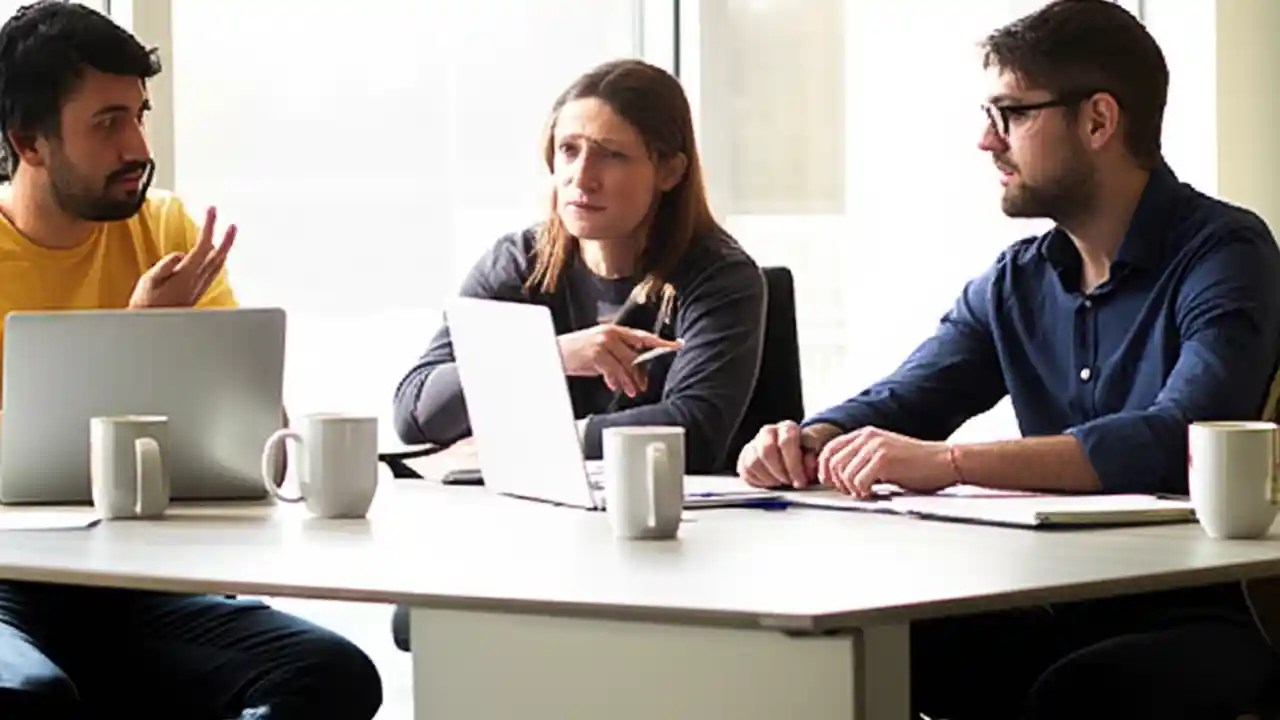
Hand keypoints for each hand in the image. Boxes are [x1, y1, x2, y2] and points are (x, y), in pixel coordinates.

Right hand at [129, 206, 235, 308]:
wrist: (151, 327)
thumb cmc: (146, 304)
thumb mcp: (150, 280)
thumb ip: (166, 265)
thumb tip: (180, 255)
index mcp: (187, 275)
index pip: (203, 246)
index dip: (209, 226)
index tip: (212, 210)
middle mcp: (198, 281)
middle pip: (217, 256)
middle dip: (226, 239)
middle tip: (232, 225)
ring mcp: (199, 288)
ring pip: (218, 265)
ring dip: (225, 249)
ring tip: (229, 237)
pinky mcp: (197, 293)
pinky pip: (213, 273)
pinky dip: (218, 261)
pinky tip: (216, 259)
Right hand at [557, 325, 679, 397]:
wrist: (553, 352)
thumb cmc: (576, 354)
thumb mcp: (599, 352)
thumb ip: (617, 357)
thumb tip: (634, 372)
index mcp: (614, 331)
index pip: (643, 336)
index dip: (661, 342)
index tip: (677, 345)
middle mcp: (611, 333)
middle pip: (636, 355)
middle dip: (640, 373)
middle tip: (642, 386)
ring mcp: (603, 342)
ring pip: (627, 365)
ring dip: (630, 381)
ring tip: (631, 391)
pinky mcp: (596, 354)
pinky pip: (613, 371)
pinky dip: (615, 381)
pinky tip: (613, 386)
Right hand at [738, 421, 839, 488]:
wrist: (792, 456)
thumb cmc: (804, 456)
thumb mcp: (814, 455)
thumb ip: (813, 459)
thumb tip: (809, 465)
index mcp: (787, 428)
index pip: (787, 441)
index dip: (794, 465)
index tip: (800, 481)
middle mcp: (769, 432)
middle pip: (767, 451)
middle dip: (779, 472)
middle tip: (789, 483)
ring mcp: (754, 443)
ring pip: (754, 462)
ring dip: (769, 478)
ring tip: (780, 483)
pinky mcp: (744, 456)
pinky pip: (746, 471)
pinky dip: (759, 481)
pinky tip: (770, 482)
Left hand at [817, 427, 955, 497]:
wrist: (944, 461)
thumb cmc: (917, 464)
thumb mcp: (883, 455)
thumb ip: (861, 459)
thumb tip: (837, 476)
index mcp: (865, 434)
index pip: (829, 449)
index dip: (823, 469)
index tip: (829, 483)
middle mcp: (867, 437)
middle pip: (832, 462)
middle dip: (836, 482)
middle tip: (851, 492)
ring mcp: (875, 446)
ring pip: (843, 473)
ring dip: (851, 489)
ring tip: (865, 492)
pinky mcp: (884, 459)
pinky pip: (858, 481)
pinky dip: (862, 491)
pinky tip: (874, 492)